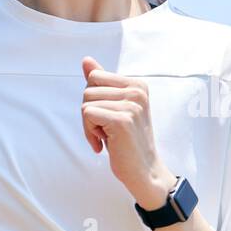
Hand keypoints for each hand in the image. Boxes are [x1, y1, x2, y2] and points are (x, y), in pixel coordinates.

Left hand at [80, 56, 177, 207]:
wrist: (144, 170)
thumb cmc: (127, 141)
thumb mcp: (115, 107)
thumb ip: (102, 83)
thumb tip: (86, 60)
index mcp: (137, 84)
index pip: (94, 77)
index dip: (93, 99)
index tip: (106, 118)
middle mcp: (137, 91)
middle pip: (88, 89)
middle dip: (89, 113)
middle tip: (106, 130)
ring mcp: (131, 105)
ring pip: (86, 103)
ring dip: (89, 125)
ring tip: (107, 137)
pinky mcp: (122, 120)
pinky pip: (87, 115)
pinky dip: (89, 133)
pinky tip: (104, 144)